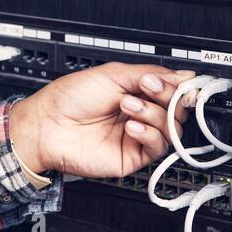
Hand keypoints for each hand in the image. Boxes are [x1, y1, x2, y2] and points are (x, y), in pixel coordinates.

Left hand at [9, 61, 197, 178]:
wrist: (48, 125)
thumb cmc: (69, 99)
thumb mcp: (113, 74)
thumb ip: (151, 74)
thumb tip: (183, 75)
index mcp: (136, 92)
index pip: (172, 91)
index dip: (177, 87)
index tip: (178, 82)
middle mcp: (140, 114)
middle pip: (177, 111)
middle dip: (166, 97)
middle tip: (147, 89)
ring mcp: (137, 136)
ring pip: (172, 129)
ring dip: (153, 113)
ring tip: (127, 105)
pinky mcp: (132, 157)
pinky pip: (157, 148)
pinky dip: (149, 134)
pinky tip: (131, 126)